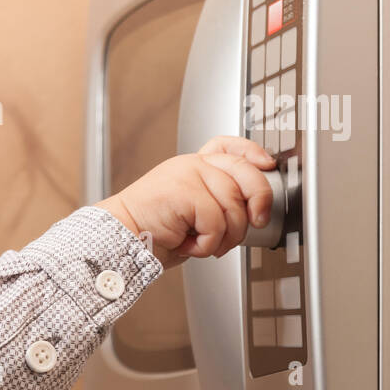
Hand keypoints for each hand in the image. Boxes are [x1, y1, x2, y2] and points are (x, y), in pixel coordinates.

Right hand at [96, 135, 275, 269]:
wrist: (121, 239)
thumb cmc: (155, 232)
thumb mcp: (194, 216)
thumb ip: (220, 204)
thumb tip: (254, 214)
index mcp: (196, 167)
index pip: (227, 145)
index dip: (252, 150)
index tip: (267, 164)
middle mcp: (193, 166)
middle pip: (244, 171)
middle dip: (259, 199)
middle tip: (256, 222)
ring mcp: (187, 174)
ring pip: (233, 204)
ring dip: (226, 236)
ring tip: (205, 244)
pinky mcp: (183, 190)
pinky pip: (215, 221)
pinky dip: (207, 243)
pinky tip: (189, 244)